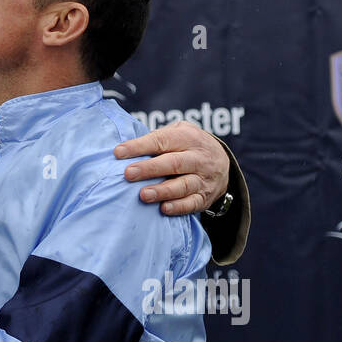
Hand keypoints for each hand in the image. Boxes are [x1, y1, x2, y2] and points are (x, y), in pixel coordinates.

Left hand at [113, 120, 228, 215]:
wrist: (222, 161)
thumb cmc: (188, 146)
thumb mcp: (178, 132)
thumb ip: (157, 138)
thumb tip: (125, 148)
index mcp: (188, 137)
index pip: (161, 140)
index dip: (139, 146)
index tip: (118, 152)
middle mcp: (198, 158)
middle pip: (173, 163)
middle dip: (149, 169)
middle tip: (129, 174)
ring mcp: (203, 178)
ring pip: (183, 185)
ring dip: (163, 191)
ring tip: (144, 195)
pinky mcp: (205, 197)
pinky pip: (192, 203)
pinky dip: (179, 207)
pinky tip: (164, 208)